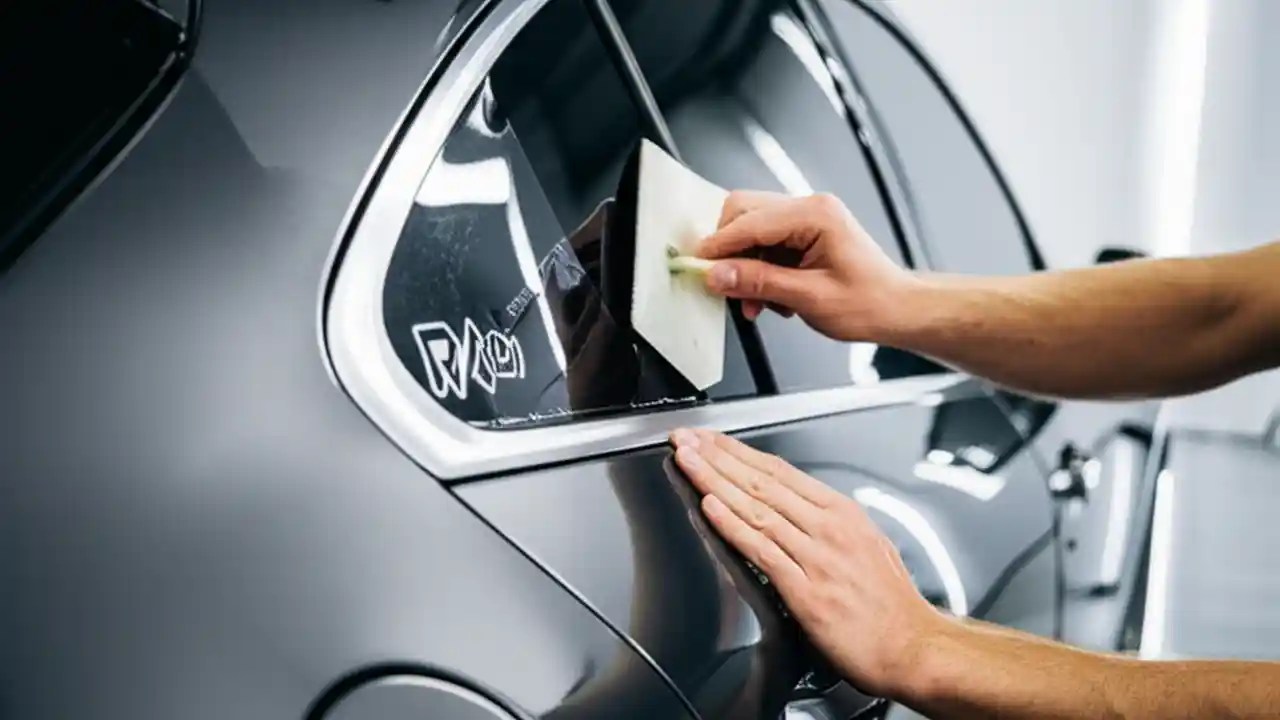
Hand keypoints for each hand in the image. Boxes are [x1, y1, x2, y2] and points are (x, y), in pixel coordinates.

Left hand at [669, 427, 943, 697]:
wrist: (914, 647)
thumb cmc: (892, 606)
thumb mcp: (867, 544)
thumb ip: (830, 525)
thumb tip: (797, 509)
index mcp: (843, 513)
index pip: (780, 471)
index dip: (739, 452)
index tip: (712, 439)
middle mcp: (829, 528)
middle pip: (762, 481)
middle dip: (718, 457)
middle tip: (687, 439)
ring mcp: (817, 557)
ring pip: (756, 508)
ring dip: (716, 481)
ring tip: (688, 461)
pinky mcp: (806, 590)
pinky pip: (762, 550)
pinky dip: (733, 526)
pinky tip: (711, 507)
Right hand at [697, 191, 917, 341]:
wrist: (897, 310)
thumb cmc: (870, 302)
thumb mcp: (808, 298)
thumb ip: (758, 282)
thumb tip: (718, 274)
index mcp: (816, 215)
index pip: (750, 222)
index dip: (718, 246)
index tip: (697, 267)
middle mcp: (810, 209)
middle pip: (744, 213)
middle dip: (729, 252)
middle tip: (723, 284)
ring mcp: (807, 220)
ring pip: (751, 231)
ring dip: (745, 267)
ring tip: (755, 303)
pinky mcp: (804, 235)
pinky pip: (765, 245)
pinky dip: (759, 271)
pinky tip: (770, 297)